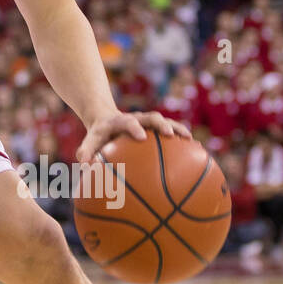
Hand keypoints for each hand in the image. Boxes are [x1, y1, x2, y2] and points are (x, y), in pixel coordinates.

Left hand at [76, 110, 190, 162]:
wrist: (107, 120)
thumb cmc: (99, 134)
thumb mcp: (90, 140)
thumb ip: (86, 151)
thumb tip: (84, 166)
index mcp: (121, 121)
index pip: (128, 122)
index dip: (135, 128)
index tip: (141, 137)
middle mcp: (138, 119)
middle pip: (152, 117)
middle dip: (161, 124)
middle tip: (170, 135)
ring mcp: (149, 122)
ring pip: (167, 122)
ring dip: (178, 130)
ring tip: (192, 142)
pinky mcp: (157, 128)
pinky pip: (173, 132)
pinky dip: (183, 139)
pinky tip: (198, 152)